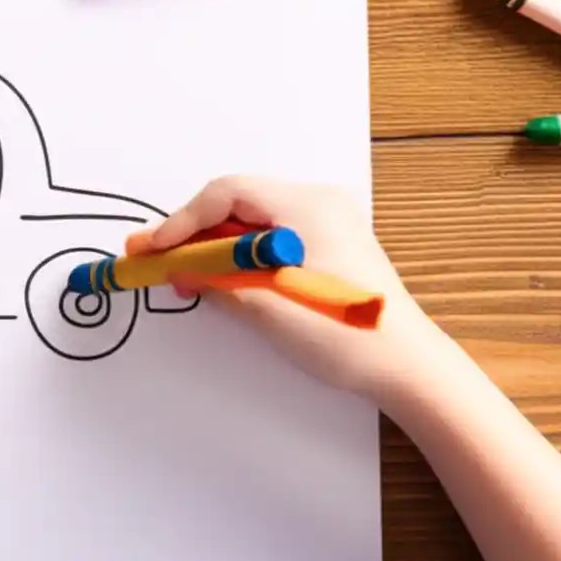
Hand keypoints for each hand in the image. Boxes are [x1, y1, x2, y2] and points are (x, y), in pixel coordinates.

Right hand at [126, 175, 449, 404]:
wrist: (407, 366)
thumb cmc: (344, 333)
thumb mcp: (268, 307)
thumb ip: (217, 281)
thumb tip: (178, 271)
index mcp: (308, 205)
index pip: (227, 194)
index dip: (182, 221)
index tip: (153, 248)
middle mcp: (319, 202)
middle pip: (238, 202)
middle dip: (193, 232)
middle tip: (155, 256)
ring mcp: (329, 222)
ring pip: (253, 221)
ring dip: (215, 245)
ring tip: (182, 272)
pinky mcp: (331, 246)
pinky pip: (272, 237)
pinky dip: (241, 254)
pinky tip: (221, 278)